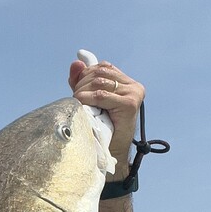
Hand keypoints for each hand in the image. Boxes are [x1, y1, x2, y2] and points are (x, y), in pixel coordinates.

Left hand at [69, 60, 144, 178]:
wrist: (112, 150)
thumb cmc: (101, 126)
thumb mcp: (89, 99)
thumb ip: (83, 80)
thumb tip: (77, 61)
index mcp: (128, 82)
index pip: (103, 66)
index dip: (86, 73)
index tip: (77, 86)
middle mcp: (134, 86)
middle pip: (100, 73)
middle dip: (82, 83)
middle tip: (76, 98)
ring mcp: (133, 94)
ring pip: (99, 82)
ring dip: (83, 92)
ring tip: (79, 104)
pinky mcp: (129, 104)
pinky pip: (101, 95)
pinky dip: (87, 100)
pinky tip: (83, 107)